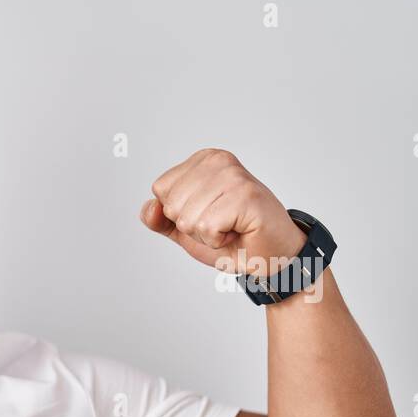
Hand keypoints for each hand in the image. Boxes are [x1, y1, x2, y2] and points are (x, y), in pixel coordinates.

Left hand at [140, 148, 305, 274]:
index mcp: (203, 161)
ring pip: (187, 218)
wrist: (268, 255)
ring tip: (231, 227)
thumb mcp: (186, 230)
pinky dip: (218, 239)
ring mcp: (233, 176)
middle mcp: (218, 161)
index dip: (178, 214)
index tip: (207, 215)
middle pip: (171, 205)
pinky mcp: (245, 195)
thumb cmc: (233, 238)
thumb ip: (161, 219)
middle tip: (221, 224)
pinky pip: (207, 227)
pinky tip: (238, 231)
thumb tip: (149, 208)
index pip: (160, 189)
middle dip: (191, 226)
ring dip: (206, 234)